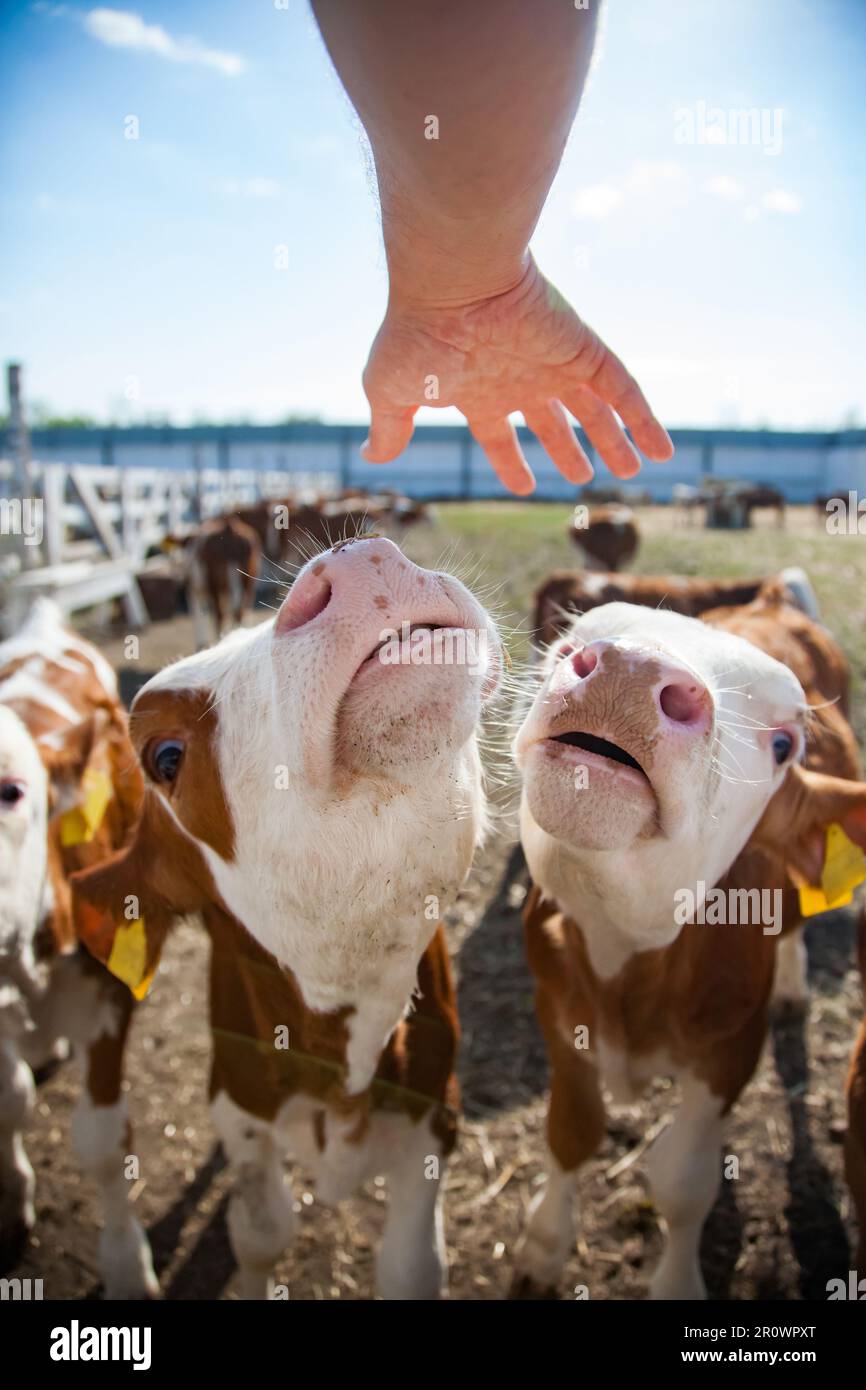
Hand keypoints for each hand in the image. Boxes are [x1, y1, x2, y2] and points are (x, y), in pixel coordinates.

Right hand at [361, 258, 672, 494]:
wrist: (451, 282)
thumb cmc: (415, 336)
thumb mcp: (388, 391)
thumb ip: (388, 427)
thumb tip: (374, 456)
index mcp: (478, 390)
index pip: (500, 435)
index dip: (513, 461)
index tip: (527, 484)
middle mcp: (519, 377)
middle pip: (555, 423)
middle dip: (571, 449)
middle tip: (587, 476)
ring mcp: (553, 363)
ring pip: (594, 411)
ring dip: (614, 441)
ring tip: (633, 470)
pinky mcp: (583, 350)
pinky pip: (624, 389)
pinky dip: (644, 419)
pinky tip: (662, 449)